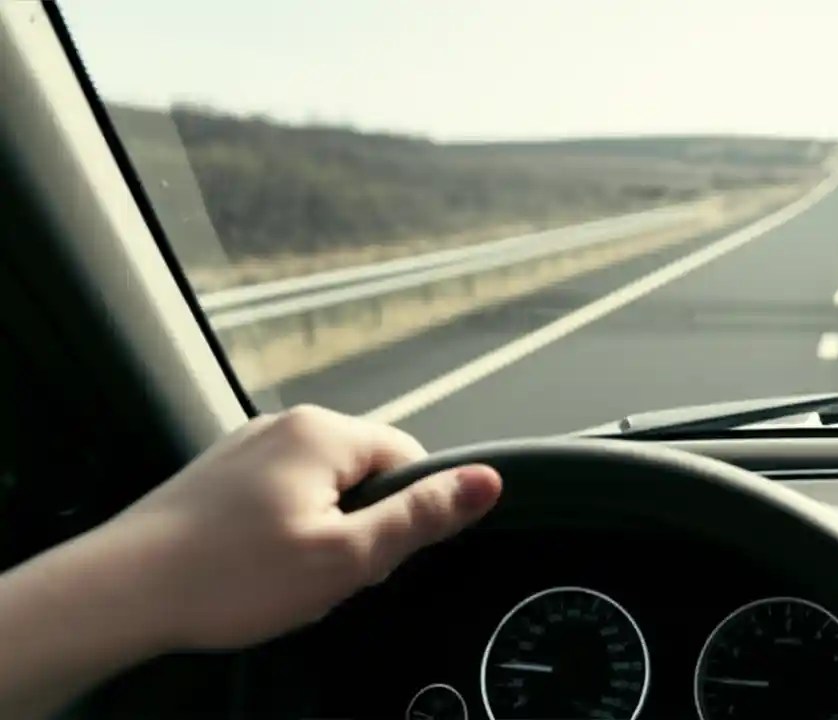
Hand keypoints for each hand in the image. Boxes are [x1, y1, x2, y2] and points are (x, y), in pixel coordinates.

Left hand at [106, 405, 501, 649]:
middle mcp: (287, 424)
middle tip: (325, 573)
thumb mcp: (346, 558)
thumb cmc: (228, 577)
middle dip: (360, 525)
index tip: (371, 556)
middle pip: (366, 472)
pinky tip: (255, 565)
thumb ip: (422, 517)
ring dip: (321, 530)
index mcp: (325, 433)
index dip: (405, 515)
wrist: (119, 592)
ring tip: (283, 574)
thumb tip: (488, 480)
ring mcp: (248, 445)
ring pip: (323, 487)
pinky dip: (282, 529)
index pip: (410, 460)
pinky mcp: (221, 472)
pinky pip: (282, 494)